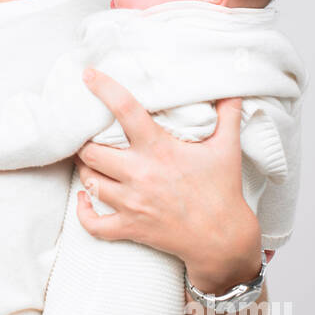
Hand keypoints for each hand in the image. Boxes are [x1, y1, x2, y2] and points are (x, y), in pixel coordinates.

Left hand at [73, 68, 262, 292]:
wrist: (223, 238)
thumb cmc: (223, 191)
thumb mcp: (227, 148)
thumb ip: (226, 116)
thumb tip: (231, 90)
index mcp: (159, 150)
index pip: (126, 110)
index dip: (104, 89)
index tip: (88, 75)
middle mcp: (140, 174)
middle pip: (92, 151)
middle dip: (85, 141)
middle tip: (86, 134)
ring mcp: (132, 203)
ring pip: (89, 181)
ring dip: (85, 169)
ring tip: (88, 161)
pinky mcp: (130, 227)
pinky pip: (93, 224)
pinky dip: (83, 212)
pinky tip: (83, 198)